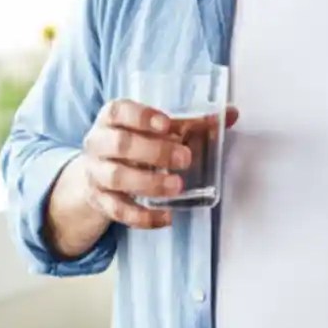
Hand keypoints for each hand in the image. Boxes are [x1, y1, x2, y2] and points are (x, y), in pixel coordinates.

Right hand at [77, 99, 239, 228]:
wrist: (96, 174)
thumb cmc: (133, 144)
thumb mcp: (154, 130)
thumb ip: (190, 123)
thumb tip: (231, 114)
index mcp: (111, 119)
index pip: (118, 111)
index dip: (141, 116)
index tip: (167, 124)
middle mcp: (98, 143)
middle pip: (119, 144)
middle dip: (154, 151)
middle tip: (185, 158)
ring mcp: (96, 173)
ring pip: (116, 177)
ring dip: (149, 183)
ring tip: (177, 186)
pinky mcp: (100, 201)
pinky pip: (118, 211)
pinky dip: (143, 217)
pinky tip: (166, 216)